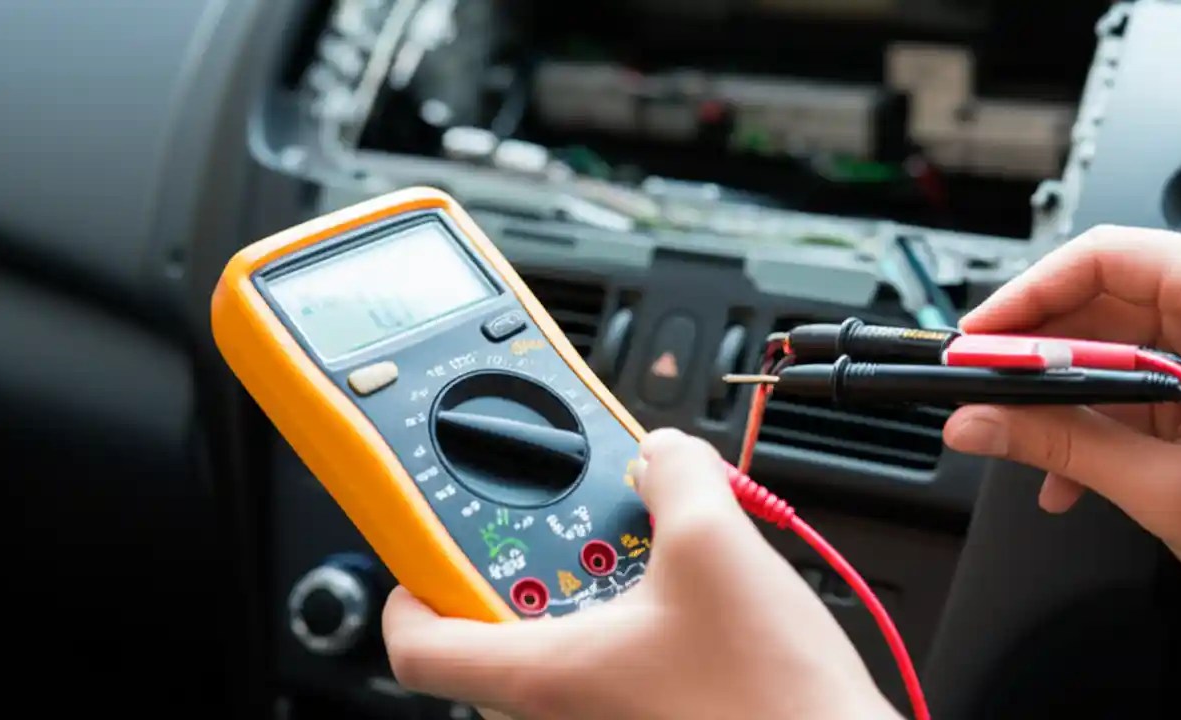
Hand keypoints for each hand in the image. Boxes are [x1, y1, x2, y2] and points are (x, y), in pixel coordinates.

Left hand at [383, 428, 898, 719]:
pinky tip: (683, 576)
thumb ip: (676, 475)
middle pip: (494, 623)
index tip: (426, 538)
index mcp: (547, 673)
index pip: (416, 645)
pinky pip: (611, 653)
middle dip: (528, 551)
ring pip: (560, 634)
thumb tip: (663, 453)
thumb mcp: (718, 546)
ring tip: (639, 533)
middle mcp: (564, 709)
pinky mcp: (650, 714)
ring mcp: (606, 717)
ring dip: (589, 573)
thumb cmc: (772, 701)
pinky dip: (628, 605)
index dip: (409, 583)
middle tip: (564, 511)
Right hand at [942, 225, 1180, 627]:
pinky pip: (1132, 388)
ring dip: (1057, 395)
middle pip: (1110, 298)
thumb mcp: (1167, 489)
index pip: (1121, 258)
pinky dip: (1089, 425)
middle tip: (982, 378)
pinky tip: (1063, 476)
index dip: (1041, 286)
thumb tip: (976, 423)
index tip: (986, 332)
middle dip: (1037, 345)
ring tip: (1016, 434)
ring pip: (1114, 347)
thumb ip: (1062, 448)